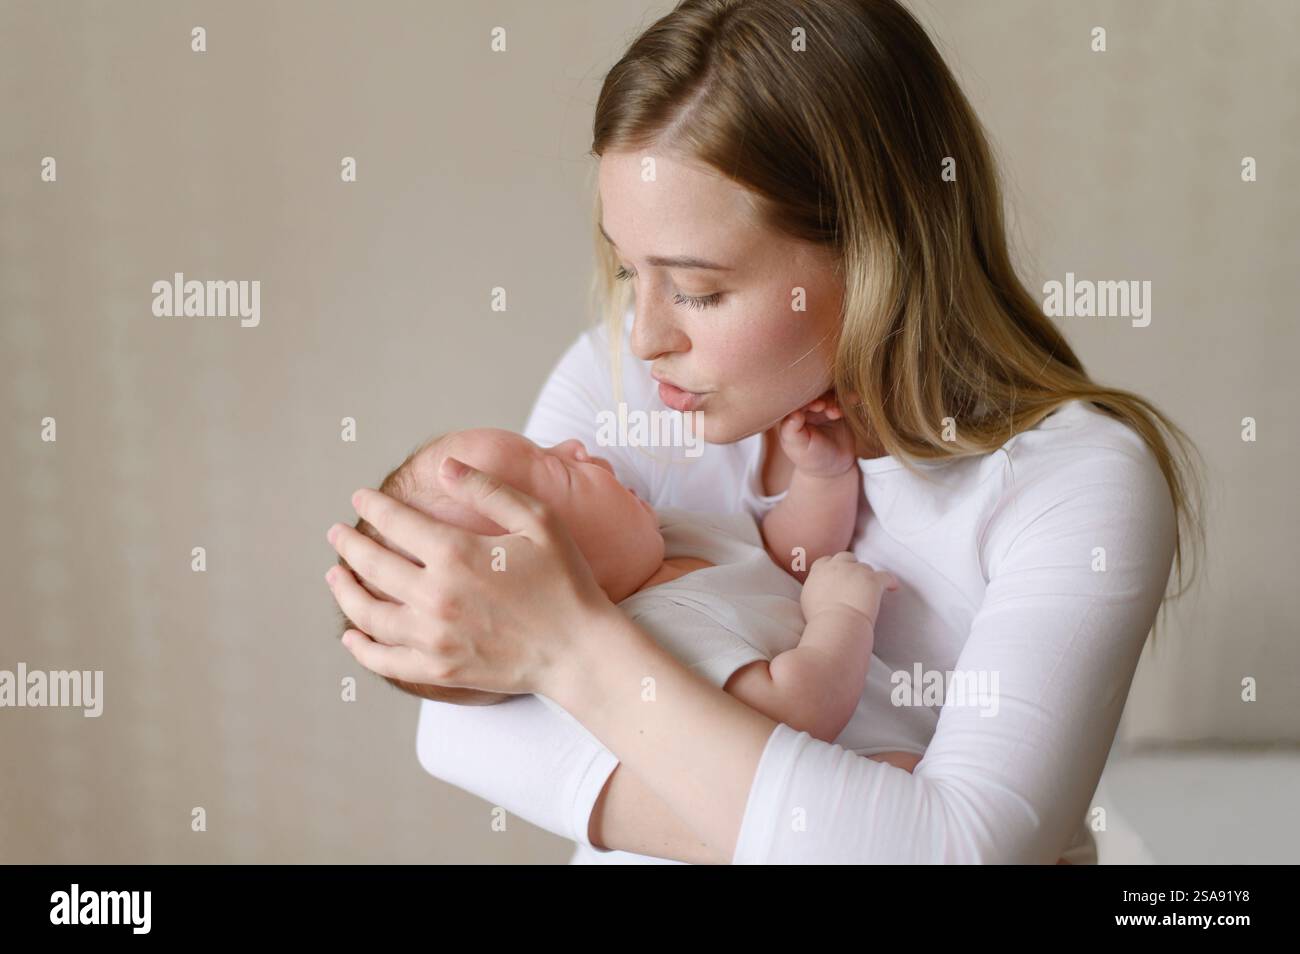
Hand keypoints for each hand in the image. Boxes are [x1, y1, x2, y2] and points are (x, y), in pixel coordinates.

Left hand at [324, 456, 614, 696]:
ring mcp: (433, 637)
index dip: (373, 506)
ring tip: (336, 575)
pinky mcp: (438, 670)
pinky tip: (351, 634)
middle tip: (337, 533)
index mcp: (457, 554)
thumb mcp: (538, 520)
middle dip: (349, 544)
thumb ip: (488, 490)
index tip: (359, 497)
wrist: (580, 650)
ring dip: (345, 590)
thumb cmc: (566, 581)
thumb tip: (446, 466)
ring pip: (368, 613)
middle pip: (372, 565)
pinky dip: (361, 647)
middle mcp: (435, 595)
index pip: (396, 523)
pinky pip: (384, 660)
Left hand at [777, 391, 856, 478]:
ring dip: (834, 398)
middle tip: (826, 407)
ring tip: (837, 413)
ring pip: (828, 392)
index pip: (794, 398)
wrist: (832, 466)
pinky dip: (849, 396)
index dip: (805, 398)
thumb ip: (792, 431)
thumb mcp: (799, 447)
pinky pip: (844, 397)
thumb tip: (794, 413)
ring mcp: (823, 405)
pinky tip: (854, 400)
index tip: (816, 406)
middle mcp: (806, 406)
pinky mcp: (838, 406)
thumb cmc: (810, 457)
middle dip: (821, 397)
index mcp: (791, 413)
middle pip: (812, 391)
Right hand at [800, 551, 898, 625]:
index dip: (833, 567)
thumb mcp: (808, 599)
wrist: (836, 623)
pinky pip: (886, 576)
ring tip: (870, 589)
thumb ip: (814, 588)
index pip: (826, 561)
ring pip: (865, 568)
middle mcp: (837, 566)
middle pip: (846, 558)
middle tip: (854, 580)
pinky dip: (890, 581)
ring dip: (866, 576)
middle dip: (850, 566)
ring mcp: (856, 571)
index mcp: (819, 570)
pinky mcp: (873, 580)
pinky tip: (893, 587)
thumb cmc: (820, 619)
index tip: (836, 575)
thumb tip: (819, 591)